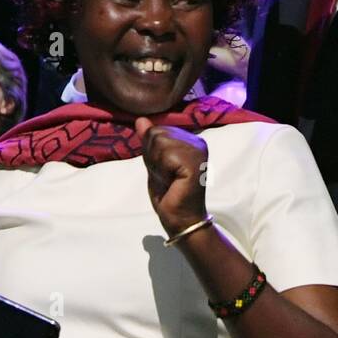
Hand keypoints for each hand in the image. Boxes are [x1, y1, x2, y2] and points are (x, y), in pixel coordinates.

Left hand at [135, 117, 208, 237]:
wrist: (180, 219)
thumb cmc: (168, 193)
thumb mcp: (154, 162)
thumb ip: (149, 141)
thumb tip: (140, 119)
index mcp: (191, 139)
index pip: (158, 129)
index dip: (152, 150)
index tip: (163, 169)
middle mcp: (197, 141)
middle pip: (157, 133)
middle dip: (152, 156)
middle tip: (165, 176)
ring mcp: (197, 151)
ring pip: (158, 141)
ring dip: (156, 164)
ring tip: (168, 178)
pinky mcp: (194, 162)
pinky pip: (164, 154)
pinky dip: (160, 169)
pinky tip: (171, 181)